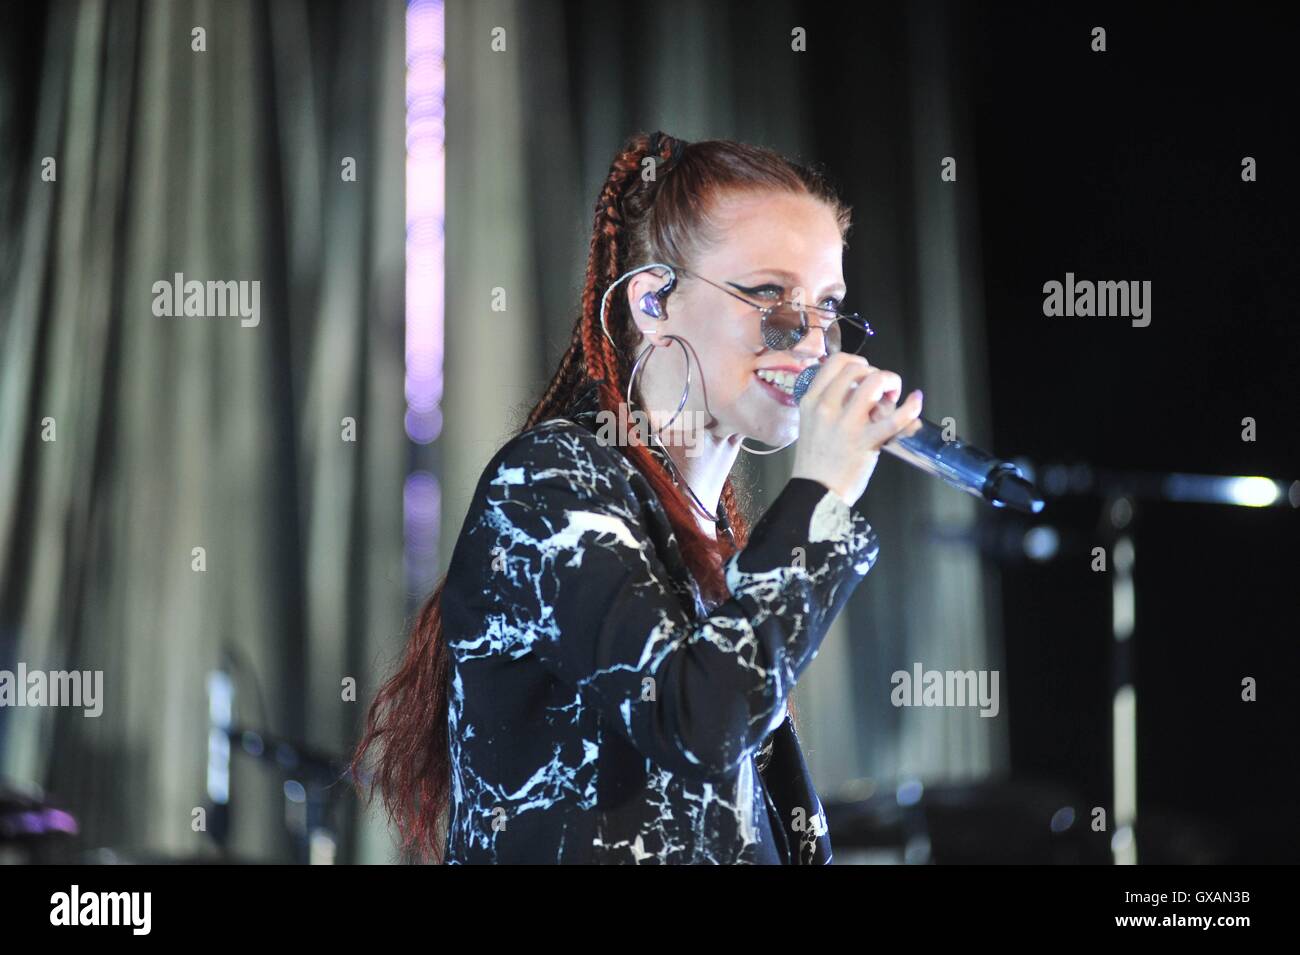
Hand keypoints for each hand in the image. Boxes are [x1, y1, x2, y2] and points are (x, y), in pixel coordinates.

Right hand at [789, 353, 923, 506]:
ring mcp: (846, 424)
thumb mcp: (810, 424)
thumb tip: (861, 389)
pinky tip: (915, 400)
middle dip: (876, 373)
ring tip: (893, 396)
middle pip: (856, 368)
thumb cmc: (815, 461)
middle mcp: (826, 408)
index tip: (865, 373)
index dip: (856, 361)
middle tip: (881, 389)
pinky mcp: (865, 442)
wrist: (814, 493)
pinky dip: (911, 407)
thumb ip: (829, 403)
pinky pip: (894, 419)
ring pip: (874, 383)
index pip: (835, 362)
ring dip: (890, 382)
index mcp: (811, 401)